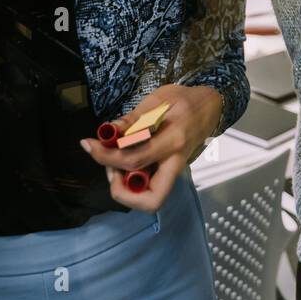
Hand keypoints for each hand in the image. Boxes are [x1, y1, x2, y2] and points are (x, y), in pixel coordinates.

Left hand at [79, 83, 223, 210]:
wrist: (211, 105)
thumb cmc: (186, 99)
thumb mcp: (158, 100)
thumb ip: (133, 118)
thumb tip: (107, 132)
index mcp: (173, 141)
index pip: (135, 160)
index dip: (107, 157)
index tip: (90, 146)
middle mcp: (176, 162)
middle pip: (150, 200)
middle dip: (122, 191)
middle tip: (110, 167)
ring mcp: (174, 170)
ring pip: (149, 198)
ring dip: (125, 187)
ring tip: (115, 160)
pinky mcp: (169, 171)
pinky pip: (149, 186)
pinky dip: (132, 179)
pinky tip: (126, 159)